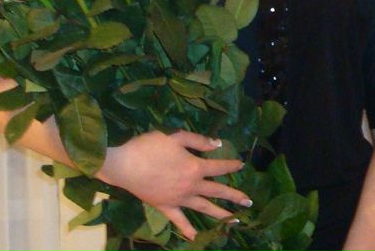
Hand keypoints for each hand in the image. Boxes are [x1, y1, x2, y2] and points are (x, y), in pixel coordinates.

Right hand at [96, 130, 249, 239]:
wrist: (125, 165)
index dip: (231, 166)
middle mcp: (191, 186)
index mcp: (194, 166)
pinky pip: (179, 220)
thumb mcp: (175, 136)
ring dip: (220, 214)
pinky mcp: (166, 207)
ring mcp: (179, 199)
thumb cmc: (149, 147)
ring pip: (204, 208)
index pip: (218, 167)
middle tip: (249, 202)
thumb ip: (197, 140)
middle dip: (234, 196)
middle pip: (216, 191)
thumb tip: (217, 144)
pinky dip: (188, 229)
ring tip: (235, 220)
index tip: (241, 165)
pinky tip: (197, 237)